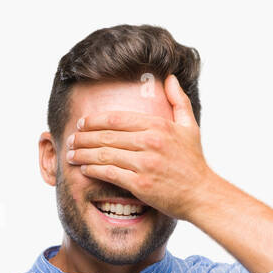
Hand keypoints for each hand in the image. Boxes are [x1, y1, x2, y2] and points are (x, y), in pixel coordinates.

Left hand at [64, 74, 216, 219]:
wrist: (202, 195)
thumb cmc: (194, 163)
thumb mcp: (190, 127)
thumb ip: (178, 101)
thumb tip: (169, 77)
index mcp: (158, 127)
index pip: (116, 119)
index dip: (94, 120)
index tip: (82, 123)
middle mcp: (149, 143)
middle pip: (106, 136)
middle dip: (83, 137)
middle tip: (70, 139)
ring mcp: (145, 164)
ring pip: (104, 154)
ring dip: (83, 153)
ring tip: (71, 154)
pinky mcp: (141, 184)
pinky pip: (110, 173)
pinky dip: (94, 170)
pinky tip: (85, 168)